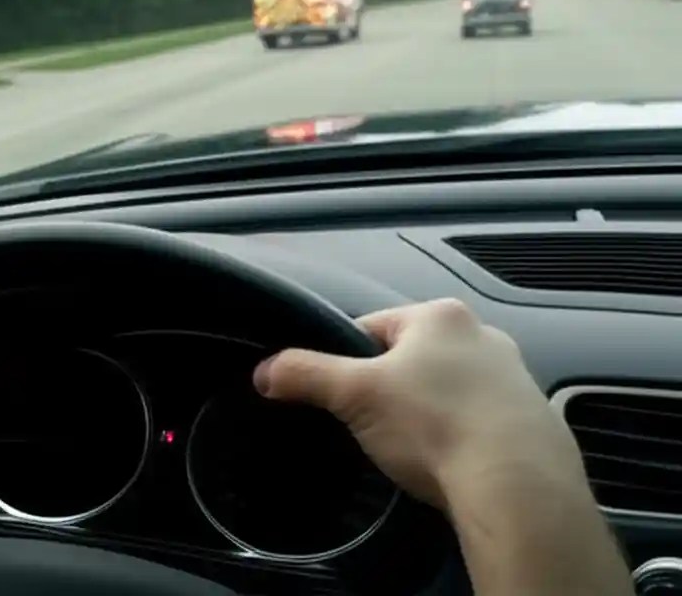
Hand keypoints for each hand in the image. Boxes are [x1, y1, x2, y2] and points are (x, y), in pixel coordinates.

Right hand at [253, 298, 583, 508]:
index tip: (339, 396)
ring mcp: (516, 376)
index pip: (372, 326)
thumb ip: (304, 375)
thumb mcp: (353, 396)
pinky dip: (462, 436)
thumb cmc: (434, 425)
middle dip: (391, 388)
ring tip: (413, 448)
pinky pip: (482, 420)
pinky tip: (450, 462)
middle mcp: (484, 334)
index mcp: (440, 315)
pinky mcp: (535, 418)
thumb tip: (264, 371)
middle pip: (412, 358)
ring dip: (428, 411)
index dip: (346, 360)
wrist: (516, 485)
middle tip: (373, 424)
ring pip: (449, 388)